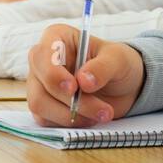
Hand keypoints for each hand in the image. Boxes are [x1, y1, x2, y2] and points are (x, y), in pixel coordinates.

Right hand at [26, 24, 144, 127]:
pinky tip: (90, 118)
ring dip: (71, 116)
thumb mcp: (118, 59)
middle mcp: (42, 61)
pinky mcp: (44, 107)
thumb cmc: (117, 63)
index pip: (42, 54)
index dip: (53, 73)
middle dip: (69, 101)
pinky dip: (70, 123)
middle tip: (102, 109)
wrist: (122, 86)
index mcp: (56, 38)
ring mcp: (40, 85)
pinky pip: (46, 120)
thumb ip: (102, 67)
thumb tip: (84, 81)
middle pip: (39, 84)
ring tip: (101, 114)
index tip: (74, 87)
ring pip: (40, 105)